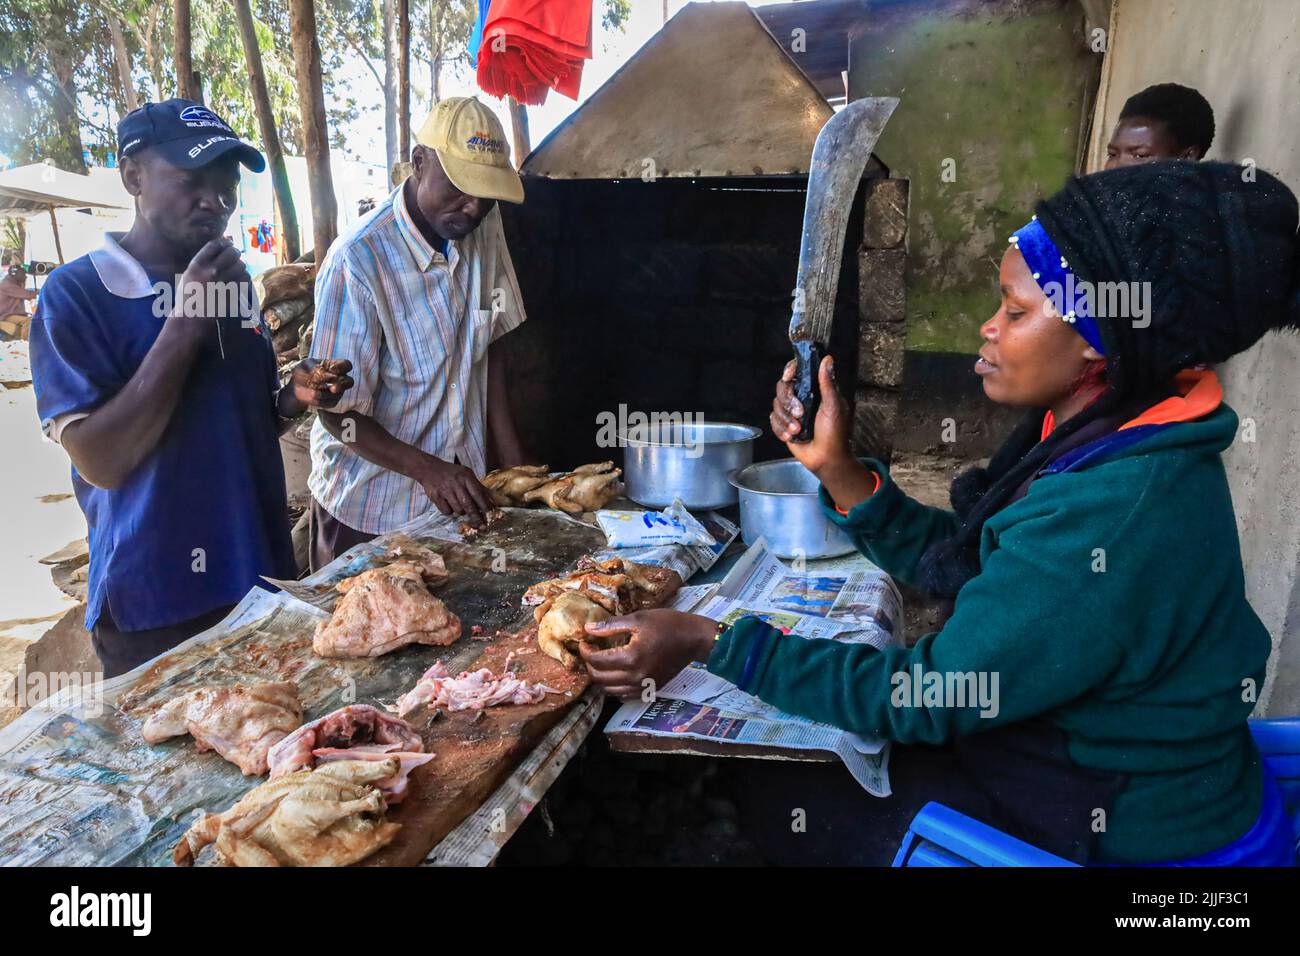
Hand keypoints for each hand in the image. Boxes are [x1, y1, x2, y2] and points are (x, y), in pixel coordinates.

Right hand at [170, 238, 251, 324]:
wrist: (191, 318)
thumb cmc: (188, 296)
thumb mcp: (189, 274)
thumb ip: (203, 261)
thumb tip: (221, 247)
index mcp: (197, 264)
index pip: (216, 244)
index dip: (224, 242)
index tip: (227, 244)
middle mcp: (211, 271)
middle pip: (232, 253)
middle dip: (235, 253)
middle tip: (235, 256)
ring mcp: (223, 282)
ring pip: (241, 265)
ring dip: (240, 266)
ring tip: (237, 269)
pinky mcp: (232, 293)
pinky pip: (244, 279)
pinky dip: (244, 277)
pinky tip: (240, 279)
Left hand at [291, 358, 353, 408]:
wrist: (295, 386)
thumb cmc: (303, 371)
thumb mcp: (306, 366)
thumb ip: (316, 369)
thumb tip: (327, 376)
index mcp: (336, 366)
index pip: (346, 365)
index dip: (341, 367)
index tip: (331, 368)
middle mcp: (340, 379)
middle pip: (349, 382)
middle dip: (341, 384)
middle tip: (333, 388)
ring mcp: (338, 392)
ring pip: (337, 394)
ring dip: (323, 392)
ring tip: (310, 387)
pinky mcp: (332, 402)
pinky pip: (329, 403)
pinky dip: (318, 399)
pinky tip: (310, 394)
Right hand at [415, 455, 496, 516]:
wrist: (430, 469)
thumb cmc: (453, 474)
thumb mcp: (467, 475)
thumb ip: (480, 488)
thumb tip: (494, 501)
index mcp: (466, 477)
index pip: (478, 494)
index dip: (485, 506)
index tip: (491, 516)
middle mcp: (456, 484)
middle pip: (468, 505)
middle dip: (476, 517)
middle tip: (482, 527)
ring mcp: (445, 490)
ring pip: (458, 510)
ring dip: (461, 512)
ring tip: (460, 505)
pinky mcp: (435, 496)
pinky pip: (446, 511)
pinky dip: (449, 511)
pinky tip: (448, 504)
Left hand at [580, 610, 717, 698]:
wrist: (693, 639)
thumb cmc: (667, 624)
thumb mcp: (638, 619)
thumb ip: (611, 626)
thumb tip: (588, 629)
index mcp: (631, 658)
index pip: (596, 661)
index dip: (585, 651)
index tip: (584, 641)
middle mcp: (635, 677)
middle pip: (599, 678)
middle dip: (589, 665)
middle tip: (590, 651)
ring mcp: (643, 686)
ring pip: (609, 690)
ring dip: (600, 678)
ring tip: (601, 662)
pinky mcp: (650, 689)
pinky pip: (624, 695)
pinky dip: (614, 687)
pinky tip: (615, 674)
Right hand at [770, 355, 853, 475]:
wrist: (826, 459)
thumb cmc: (835, 434)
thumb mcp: (834, 406)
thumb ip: (827, 383)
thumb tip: (828, 360)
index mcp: (814, 390)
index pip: (797, 371)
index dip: (789, 370)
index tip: (788, 376)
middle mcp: (801, 398)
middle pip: (782, 388)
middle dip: (788, 402)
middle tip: (801, 413)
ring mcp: (791, 412)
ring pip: (776, 405)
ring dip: (786, 419)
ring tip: (798, 430)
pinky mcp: (784, 425)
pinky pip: (773, 420)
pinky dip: (781, 429)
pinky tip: (792, 436)